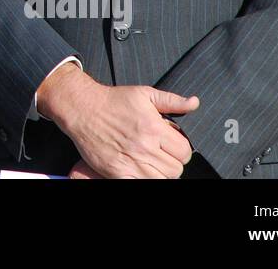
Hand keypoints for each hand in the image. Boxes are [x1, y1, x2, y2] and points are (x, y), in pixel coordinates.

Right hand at [36, 65, 198, 177]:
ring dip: (159, 173)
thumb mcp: (144, 94)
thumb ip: (172, 101)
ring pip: (161, 180)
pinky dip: (144, 179)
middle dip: (171, 162)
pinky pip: (140, 184)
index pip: (184, 152)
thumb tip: (194, 103)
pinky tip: (140, 170)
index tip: (171, 145)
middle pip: (175, 169)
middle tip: (160, 153)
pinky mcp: (116, 172)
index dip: (181, 149)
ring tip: (151, 162)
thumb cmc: (114, 100)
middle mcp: (144, 147)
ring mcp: (130, 162)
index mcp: (154, 128)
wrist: (82, 108)